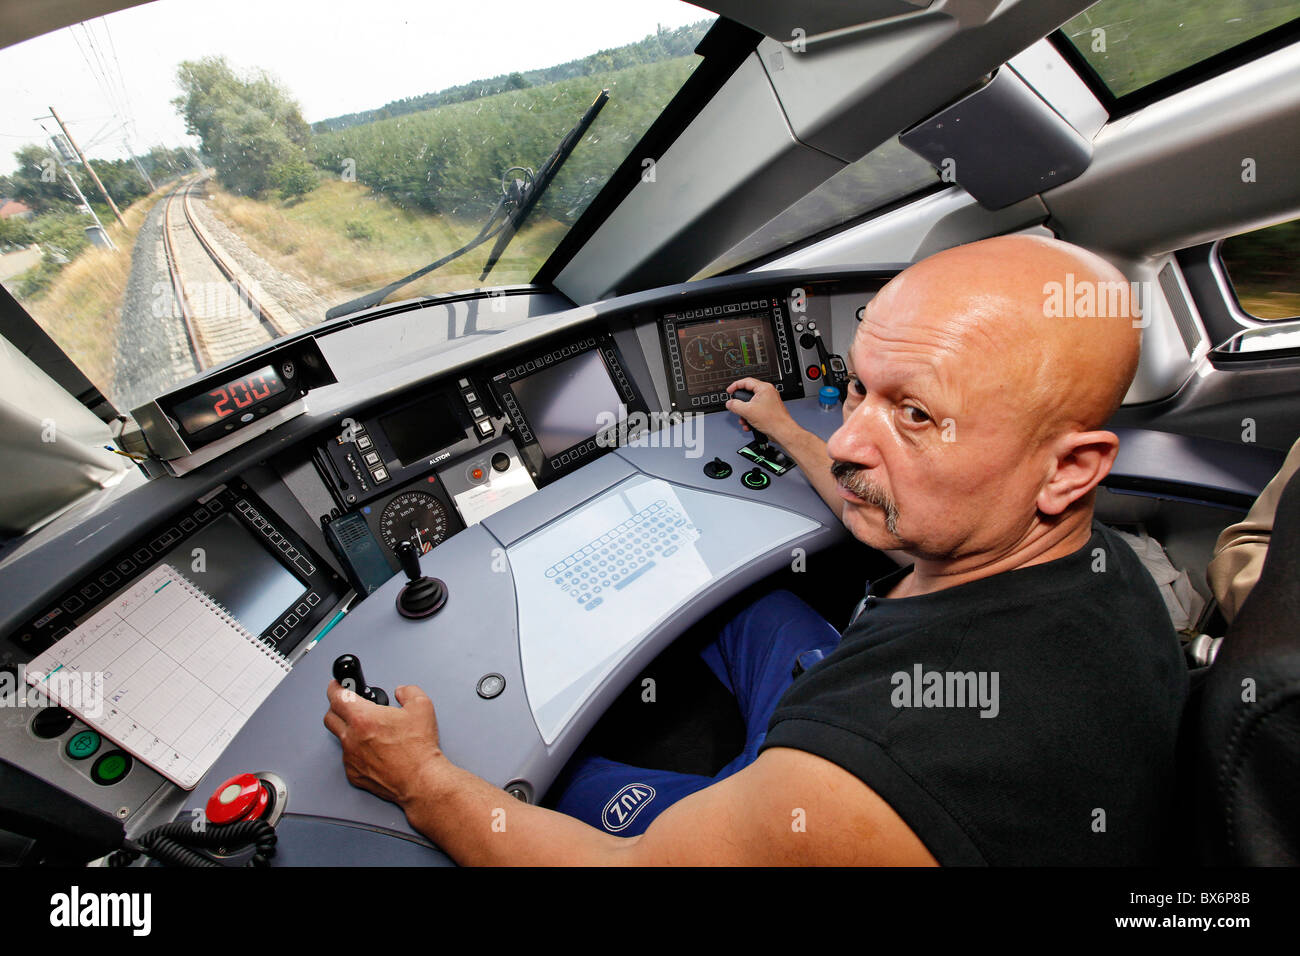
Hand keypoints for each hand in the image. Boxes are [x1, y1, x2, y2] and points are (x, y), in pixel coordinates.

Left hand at [324, 680, 442, 807]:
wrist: (420, 779)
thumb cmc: (418, 748)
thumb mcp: (422, 706)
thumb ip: (408, 692)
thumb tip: (402, 691)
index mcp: (363, 718)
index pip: (337, 697)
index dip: (334, 687)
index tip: (336, 685)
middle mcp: (351, 738)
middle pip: (330, 717)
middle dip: (336, 707)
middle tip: (348, 705)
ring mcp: (350, 758)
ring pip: (340, 738)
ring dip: (348, 730)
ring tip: (366, 730)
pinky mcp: (354, 774)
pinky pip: (349, 758)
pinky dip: (356, 752)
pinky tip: (372, 750)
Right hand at [726, 378, 795, 442]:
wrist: (782, 432)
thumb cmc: (772, 420)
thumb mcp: (747, 411)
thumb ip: (735, 405)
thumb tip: (729, 403)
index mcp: (764, 388)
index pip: (746, 381)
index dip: (735, 385)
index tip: (730, 391)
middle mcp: (768, 393)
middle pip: (748, 393)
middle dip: (740, 404)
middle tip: (736, 407)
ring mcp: (769, 401)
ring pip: (751, 404)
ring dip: (745, 413)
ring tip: (744, 420)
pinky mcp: (769, 410)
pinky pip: (756, 410)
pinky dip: (750, 417)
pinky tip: (749, 424)